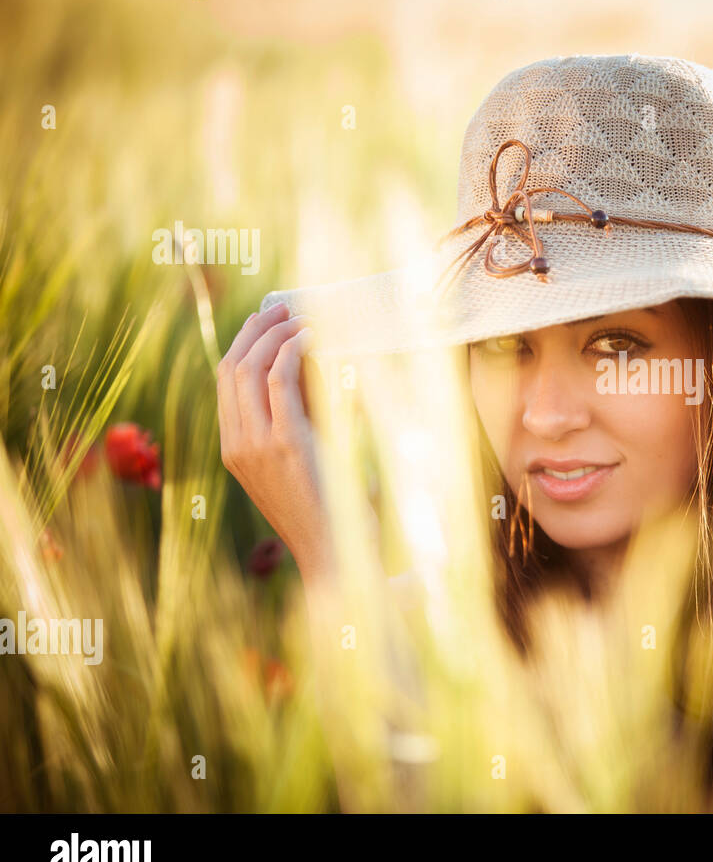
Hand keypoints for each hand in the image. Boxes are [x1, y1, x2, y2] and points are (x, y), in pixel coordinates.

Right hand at [217, 302, 334, 580]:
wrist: (337, 554)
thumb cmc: (332, 511)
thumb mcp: (308, 460)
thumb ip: (303, 419)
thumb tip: (316, 367)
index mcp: (235, 450)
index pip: (225, 382)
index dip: (244, 343)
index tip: (268, 320)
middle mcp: (237, 444)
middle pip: (229, 367)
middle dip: (254, 329)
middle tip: (283, 306)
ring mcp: (256, 445)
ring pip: (248, 367)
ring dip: (274, 333)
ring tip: (301, 316)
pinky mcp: (285, 443)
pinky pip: (279, 380)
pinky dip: (293, 350)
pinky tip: (312, 337)